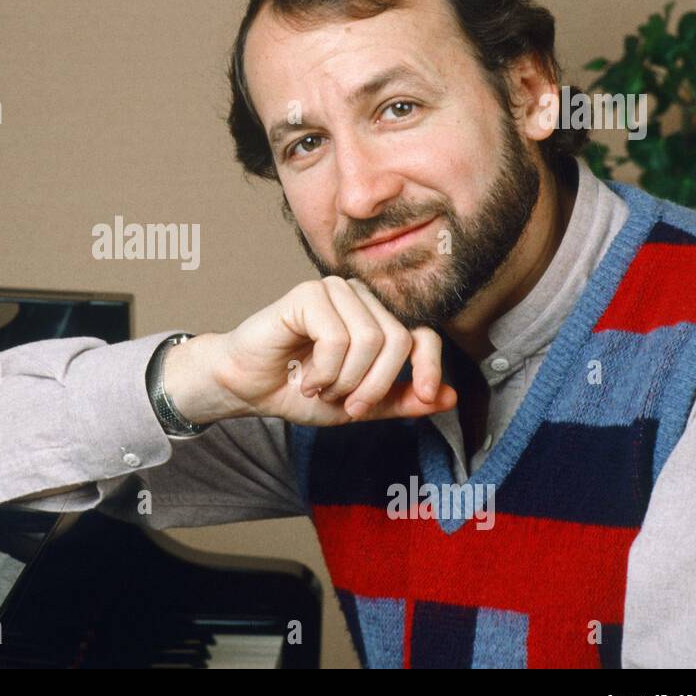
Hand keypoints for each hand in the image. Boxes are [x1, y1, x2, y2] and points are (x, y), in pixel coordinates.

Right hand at [167, 276, 456, 425]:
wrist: (247, 389)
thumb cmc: (297, 389)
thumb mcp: (360, 404)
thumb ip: (401, 399)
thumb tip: (448, 397)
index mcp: (376, 317)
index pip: (422, 335)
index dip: (429, 367)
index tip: (427, 396)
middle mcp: (359, 297)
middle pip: (397, 340)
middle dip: (374, 385)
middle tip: (345, 403)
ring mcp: (333, 291)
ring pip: (370, 340)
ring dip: (344, 380)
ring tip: (319, 387)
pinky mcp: (307, 294)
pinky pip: (338, 338)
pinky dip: (324, 370)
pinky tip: (305, 377)